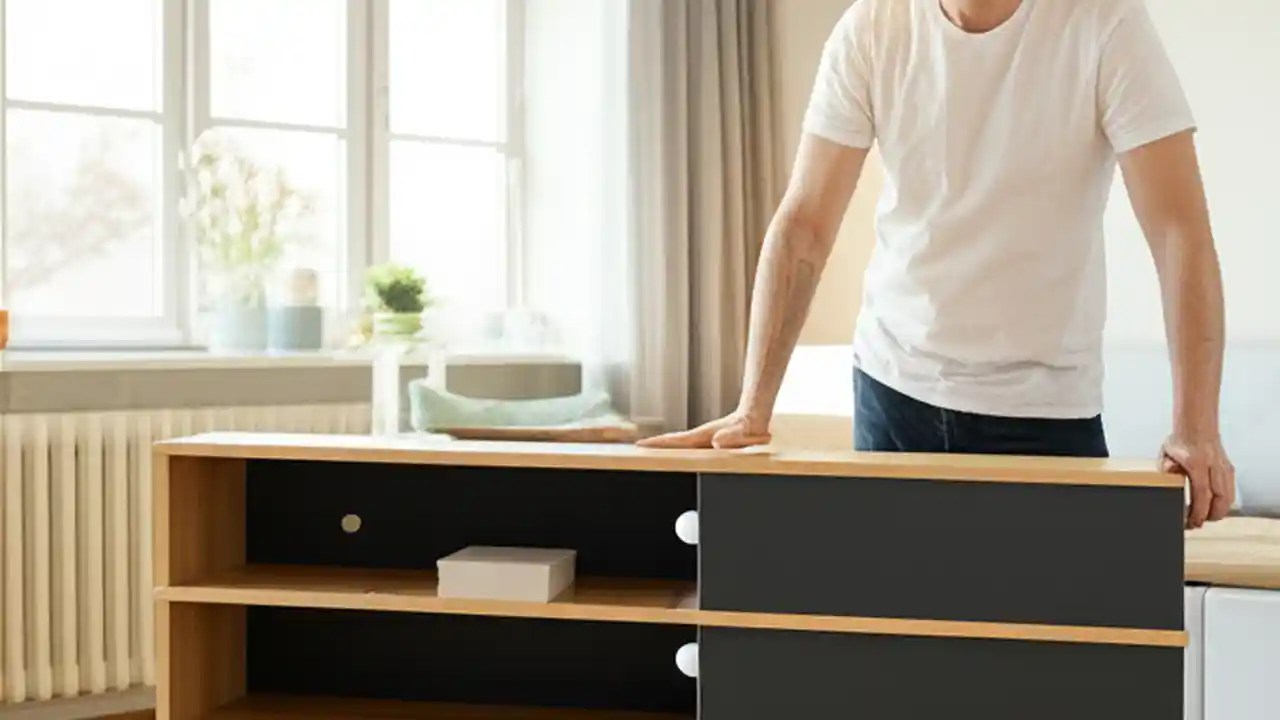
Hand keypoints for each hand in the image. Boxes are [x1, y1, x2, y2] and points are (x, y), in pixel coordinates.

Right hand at [637, 411, 771, 449]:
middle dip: (655, 445)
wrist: (754, 418)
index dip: (659, 443)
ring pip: (679, 445)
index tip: (642, 444)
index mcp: (703, 436)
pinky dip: (677, 450)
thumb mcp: (741, 432)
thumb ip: (731, 436)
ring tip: (650, 451)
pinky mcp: (708, 443)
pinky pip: (688, 448)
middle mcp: (700, 437)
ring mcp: (703, 440)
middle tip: (639, 447)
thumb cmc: (749, 426)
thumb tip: (717, 442)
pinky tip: (675, 456)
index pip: (675, 440)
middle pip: (673, 442)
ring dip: (665, 447)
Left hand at [1161, 434, 1234, 528]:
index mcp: (1197, 464)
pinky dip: (1223, 503)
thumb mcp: (1166, 454)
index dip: (1199, 511)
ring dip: (1218, 512)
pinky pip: (1230, 492)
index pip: (1202, 493)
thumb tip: (1169, 476)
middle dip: (1209, 516)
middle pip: (1220, 500)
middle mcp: (1214, 467)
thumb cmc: (1180, 442)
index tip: (1192, 521)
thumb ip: (1166, 467)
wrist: (1197, 427)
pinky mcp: (1229, 470)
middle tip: (1196, 523)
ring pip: (1228, 498)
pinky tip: (1213, 507)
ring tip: (1204, 517)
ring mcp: (1224, 468)